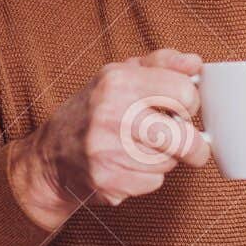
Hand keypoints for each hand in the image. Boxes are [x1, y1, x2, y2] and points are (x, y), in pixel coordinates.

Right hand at [10, 48, 210, 231]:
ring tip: (143, 149)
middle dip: (194, 144)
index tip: (184, 109)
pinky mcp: (108, 182)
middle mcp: (112, 115)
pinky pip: (153, 182)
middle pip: (185, 137)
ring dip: (167, 158)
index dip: (191, 103)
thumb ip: (161, 63)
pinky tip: (129, 165)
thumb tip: (195, 63)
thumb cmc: (93, 110)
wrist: (50, 156)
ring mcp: (108, 151)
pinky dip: (149, 176)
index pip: (184, 93)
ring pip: (170, 162)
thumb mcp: (120, 75)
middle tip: (190, 143)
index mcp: (118, 82)